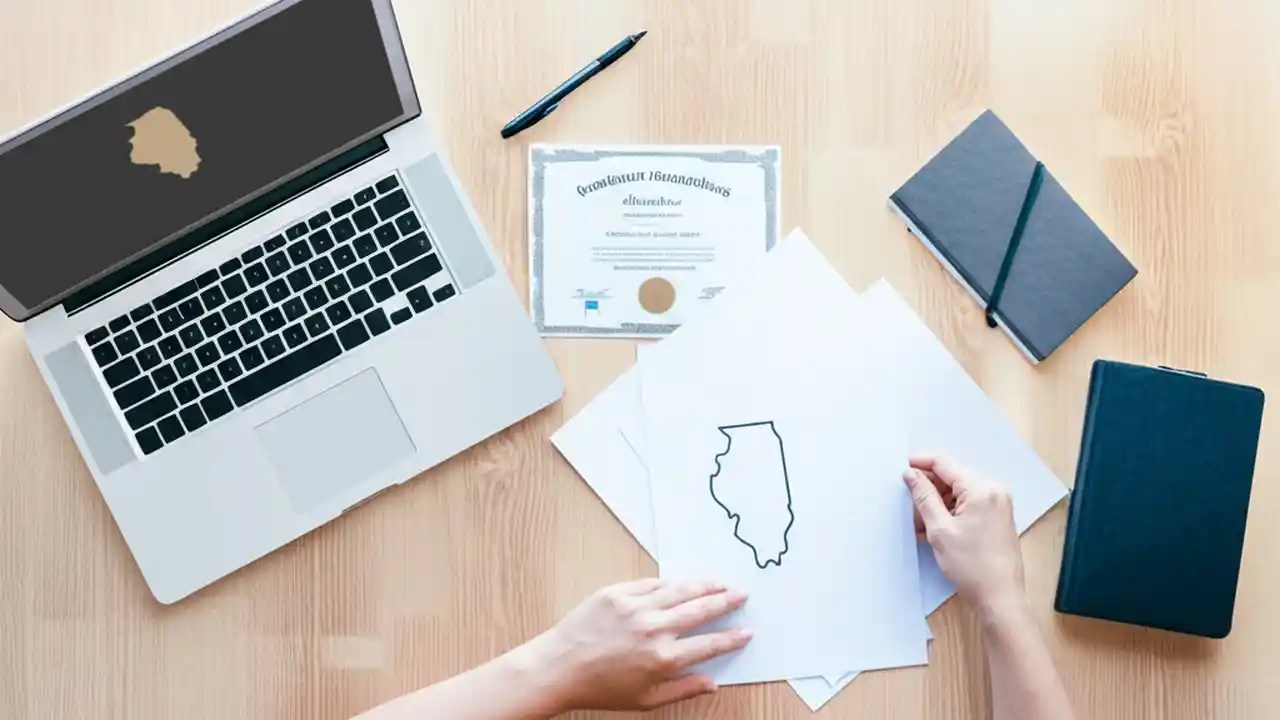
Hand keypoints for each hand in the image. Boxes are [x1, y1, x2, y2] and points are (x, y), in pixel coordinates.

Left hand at [528, 578, 751, 712]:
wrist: (559, 668)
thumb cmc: (601, 688)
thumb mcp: (646, 700)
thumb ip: (683, 689)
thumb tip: (712, 684)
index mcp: (663, 658)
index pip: (709, 644)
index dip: (731, 638)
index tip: (746, 631)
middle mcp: (654, 629)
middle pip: (700, 610)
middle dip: (725, 602)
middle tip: (741, 595)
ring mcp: (635, 607)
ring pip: (680, 590)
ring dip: (704, 585)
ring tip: (720, 583)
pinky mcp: (617, 593)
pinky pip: (651, 583)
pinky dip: (671, 582)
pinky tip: (682, 582)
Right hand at [903, 455, 1025, 618]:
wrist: (1000, 598)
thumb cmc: (973, 567)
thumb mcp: (940, 530)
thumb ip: (924, 497)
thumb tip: (911, 474)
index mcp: (981, 489)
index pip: (944, 463)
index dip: (920, 463)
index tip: (900, 469)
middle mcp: (993, 491)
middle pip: (952, 477)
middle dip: (928, 488)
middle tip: (908, 504)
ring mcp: (998, 504)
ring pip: (958, 492)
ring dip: (938, 502)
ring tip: (921, 523)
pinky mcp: (997, 517)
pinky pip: (968, 504)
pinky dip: (950, 511)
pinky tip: (936, 527)